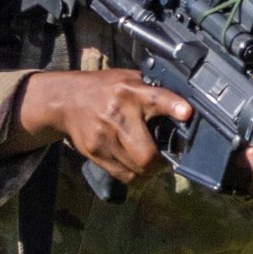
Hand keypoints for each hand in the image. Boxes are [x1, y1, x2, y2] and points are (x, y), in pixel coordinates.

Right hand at [13, 69, 190, 183]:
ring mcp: (104, 137)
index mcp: (129, 91)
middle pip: (146, 153)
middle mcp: (117, 115)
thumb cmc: (104, 88)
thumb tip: (183, 104)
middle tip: (167, 156)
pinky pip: (123, 175)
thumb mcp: (128, 78)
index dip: (172, 106)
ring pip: (137, 169)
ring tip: (152, 161)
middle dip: (162, 161)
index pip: (155, 98)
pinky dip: (135, 175)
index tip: (186, 113)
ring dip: (150, 169)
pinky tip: (137, 165)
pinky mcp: (95, 152)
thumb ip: (152, 89)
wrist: (66, 100)